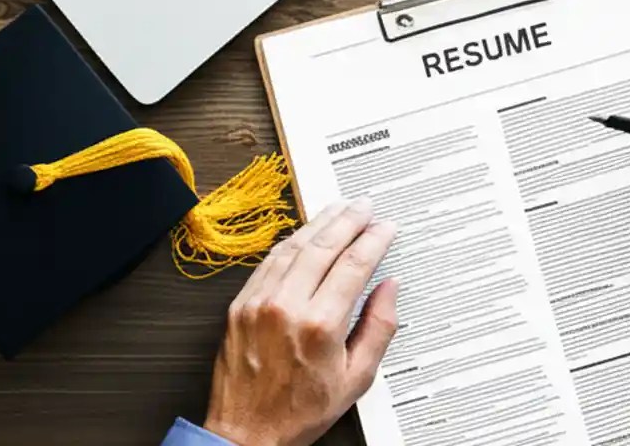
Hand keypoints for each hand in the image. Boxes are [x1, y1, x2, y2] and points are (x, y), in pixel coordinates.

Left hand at [203, 200, 398, 445]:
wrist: (246, 432)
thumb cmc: (299, 411)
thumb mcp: (356, 378)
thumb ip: (379, 328)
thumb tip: (390, 289)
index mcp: (320, 324)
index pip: (354, 265)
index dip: (374, 240)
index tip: (386, 228)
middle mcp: (287, 306)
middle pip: (324, 246)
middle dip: (349, 220)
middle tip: (365, 206)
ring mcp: (259, 302)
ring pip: (294, 246)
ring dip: (319, 223)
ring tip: (339, 209)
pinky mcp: (240, 305)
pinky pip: (269, 261)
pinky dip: (290, 241)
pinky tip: (304, 233)